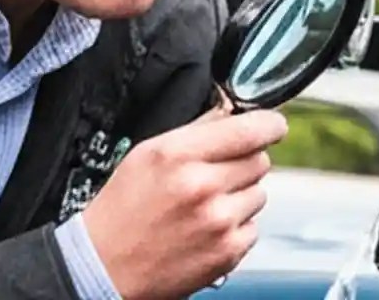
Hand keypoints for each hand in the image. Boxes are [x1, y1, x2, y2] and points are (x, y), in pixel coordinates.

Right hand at [82, 108, 287, 298]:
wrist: (105, 267)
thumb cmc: (122, 209)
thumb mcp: (147, 154)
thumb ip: (195, 130)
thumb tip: (232, 112)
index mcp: (178, 155)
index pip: (248, 129)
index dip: (268, 125)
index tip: (273, 126)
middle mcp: (201, 187)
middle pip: (259, 160)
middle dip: (243, 163)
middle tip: (214, 175)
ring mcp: (218, 222)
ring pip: (259, 193)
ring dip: (240, 196)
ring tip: (204, 206)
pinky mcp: (228, 252)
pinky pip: (253, 226)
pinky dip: (236, 226)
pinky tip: (206, 229)